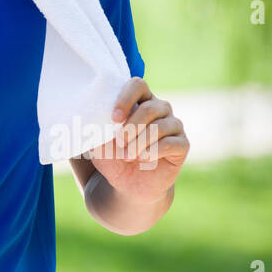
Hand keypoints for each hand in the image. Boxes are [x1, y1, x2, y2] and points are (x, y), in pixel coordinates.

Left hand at [85, 77, 188, 203]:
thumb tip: (89, 114)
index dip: (126, 99)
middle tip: (120, 142)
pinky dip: (154, 151)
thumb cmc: (112, 157)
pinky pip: (171, 142)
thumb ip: (96, 127)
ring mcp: (173, 125)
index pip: (138, 85)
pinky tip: (144, 159)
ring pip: (160, 126)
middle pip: (150, 107)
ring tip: (128, 156)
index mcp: (139, 100)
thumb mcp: (99, 142)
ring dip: (140, 142)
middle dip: (132, 126)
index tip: (114, 119)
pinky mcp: (182, 144)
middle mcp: (160, 108)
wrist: (128, 185)